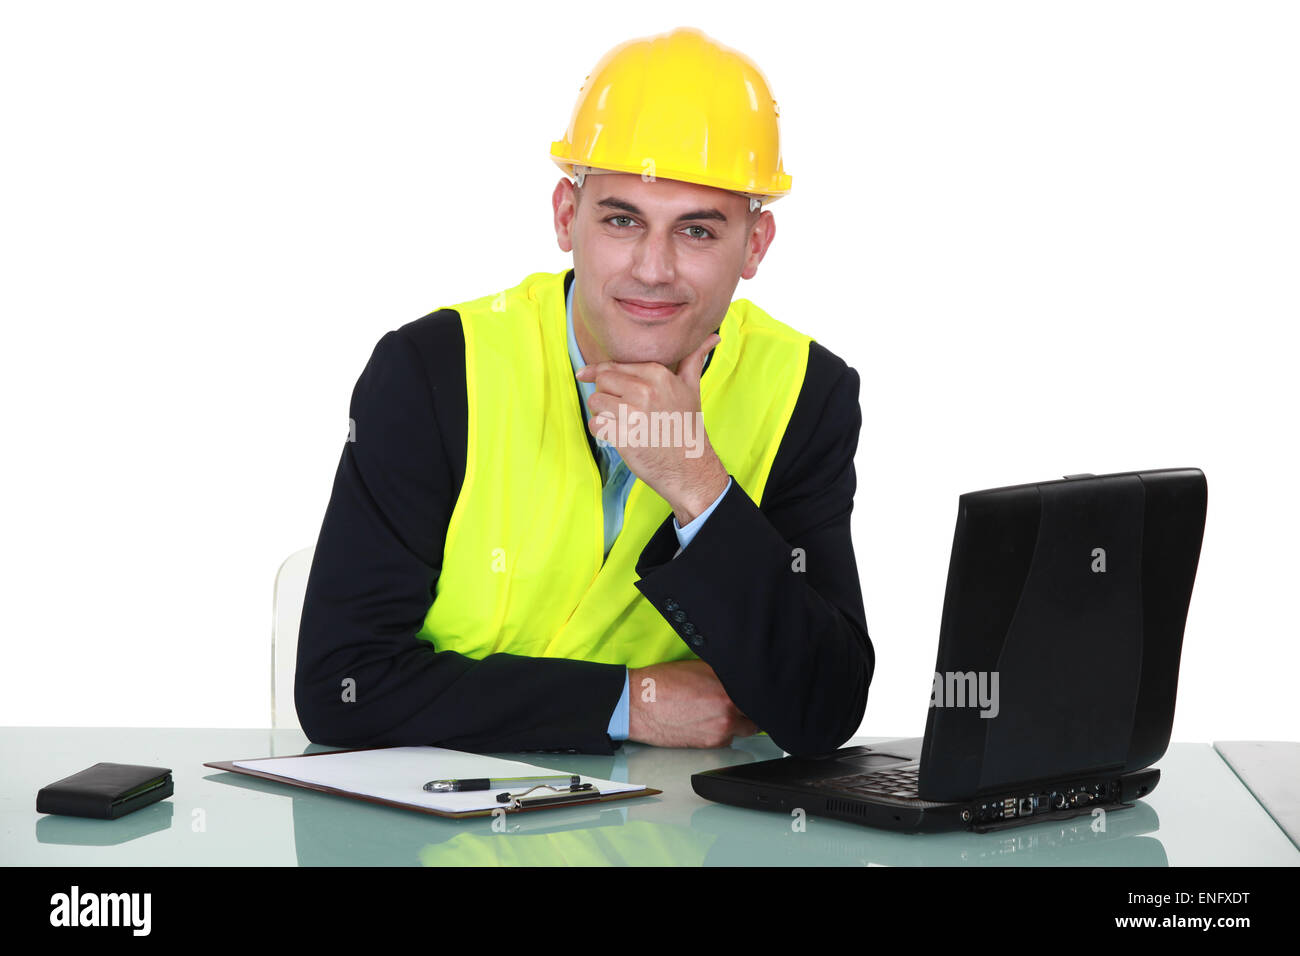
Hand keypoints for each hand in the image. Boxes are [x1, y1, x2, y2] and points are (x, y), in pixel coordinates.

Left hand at [576, 334, 729, 525]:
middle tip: (624, 410)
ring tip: (623, 424)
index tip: (583, 375)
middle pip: (601, 381)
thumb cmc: (687, 426)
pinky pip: (596, 425)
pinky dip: (602, 432)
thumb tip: (713, 335)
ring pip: (595, 402)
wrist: (690, 467)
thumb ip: (694, 359)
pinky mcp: (623, 436)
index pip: (614, 366)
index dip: (598, 372)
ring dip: (603, 414)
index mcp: (658, 374)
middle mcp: (645, 390)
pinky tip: (620, 437)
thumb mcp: (692, 387)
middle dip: (606, 395)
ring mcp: (633, 413)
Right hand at [627, 659, 758, 747]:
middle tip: (738, 703)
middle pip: (756, 715)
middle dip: (749, 709)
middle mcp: (727, 711)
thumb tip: (741, 679)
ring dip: (737, 722)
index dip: (758, 694)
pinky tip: (707, 721)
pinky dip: (722, 732)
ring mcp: (720, 730)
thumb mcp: (700, 667)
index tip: (757, 693)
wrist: (638, 704)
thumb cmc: (662, 684)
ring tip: (718, 712)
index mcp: (727, 689)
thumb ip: (725, 676)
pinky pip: (727, 739)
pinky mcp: (710, 744)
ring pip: (743, 729)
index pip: (759, 695)